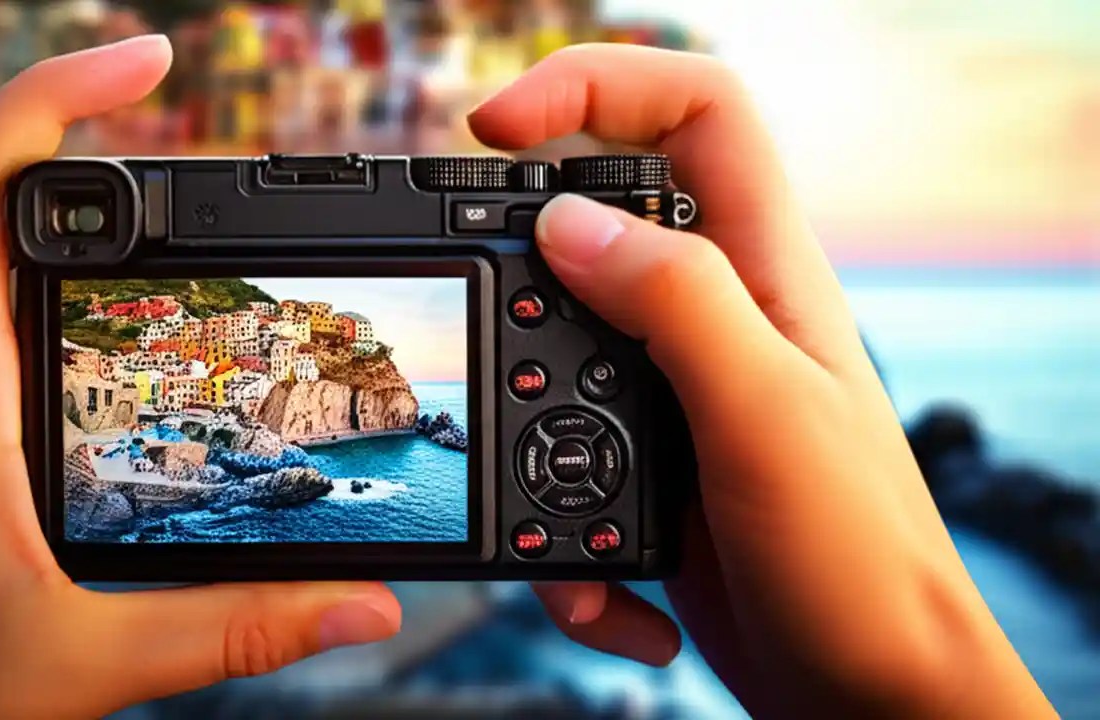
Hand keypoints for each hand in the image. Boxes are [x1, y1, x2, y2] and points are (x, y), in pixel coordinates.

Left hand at [0, 37, 398, 719]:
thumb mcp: (78, 667)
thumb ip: (229, 631)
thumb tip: (358, 607)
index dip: (47, 99)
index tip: (146, 59)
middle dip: (68, 129)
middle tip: (174, 122)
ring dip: (51, 199)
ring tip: (161, 205)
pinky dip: (38, 270)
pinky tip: (102, 315)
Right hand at [470, 44, 1053, 717]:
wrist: (871, 693)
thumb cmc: (861, 563)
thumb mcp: (764, 415)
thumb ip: (673, 302)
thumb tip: (567, 224)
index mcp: (762, 275)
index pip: (696, 114)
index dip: (599, 86)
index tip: (500, 126)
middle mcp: (716, 319)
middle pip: (600, 219)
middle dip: (521, 264)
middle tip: (476, 314)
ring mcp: (676, 394)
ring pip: (557, 354)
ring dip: (526, 444)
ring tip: (554, 533)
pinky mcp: (646, 468)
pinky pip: (559, 466)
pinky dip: (562, 549)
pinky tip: (606, 591)